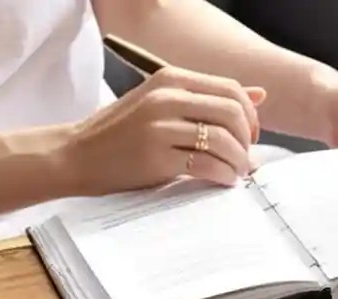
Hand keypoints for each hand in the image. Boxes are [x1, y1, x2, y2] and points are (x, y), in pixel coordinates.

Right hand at [63, 67, 265, 193]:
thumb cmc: (122, 133)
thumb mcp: (163, 104)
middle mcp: (166, 97)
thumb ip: (207, 98)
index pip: (231, 89)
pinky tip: (222, 181)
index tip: (251, 136)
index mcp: (170, 78)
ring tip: (236, 173)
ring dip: (239, 161)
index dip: (251, 115)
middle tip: (246, 159)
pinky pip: (207, 164)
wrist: (77, 155)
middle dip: (248, 140)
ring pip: (223, 140)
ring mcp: (160, 126)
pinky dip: (223, 175)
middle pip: (232, 113)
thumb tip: (261, 95)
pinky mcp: (156, 157)